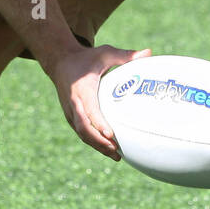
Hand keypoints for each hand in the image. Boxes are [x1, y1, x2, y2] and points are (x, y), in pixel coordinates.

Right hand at [48, 46, 150, 160]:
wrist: (61, 62)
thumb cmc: (87, 58)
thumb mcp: (105, 53)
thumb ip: (125, 56)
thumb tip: (148, 53)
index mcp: (82, 89)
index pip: (89, 109)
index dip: (98, 122)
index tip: (110, 134)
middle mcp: (73, 103)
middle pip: (84, 128)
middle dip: (99, 141)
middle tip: (116, 150)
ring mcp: (70, 112)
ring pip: (82, 133)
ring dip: (97, 145)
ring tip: (116, 156)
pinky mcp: (71, 116)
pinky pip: (82, 132)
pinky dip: (94, 142)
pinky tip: (109, 149)